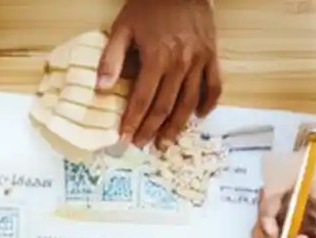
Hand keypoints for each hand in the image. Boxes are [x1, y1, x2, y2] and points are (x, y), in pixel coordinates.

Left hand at [100, 0, 221, 149]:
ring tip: (166, 142)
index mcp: (156, 58)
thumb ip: (112, 58)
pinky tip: (199, 116)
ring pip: (189, 102)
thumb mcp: (123, 26)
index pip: (142, 99)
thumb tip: (102, 88)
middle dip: (151, 129)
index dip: (132, 122)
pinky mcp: (212, 56)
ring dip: (177, 126)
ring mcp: (199, 61)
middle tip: (142, 145)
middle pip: (164, 106)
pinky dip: (208, 103)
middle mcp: (180, 64)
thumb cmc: (149, 5)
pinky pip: (214, 85)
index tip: (124, 138)